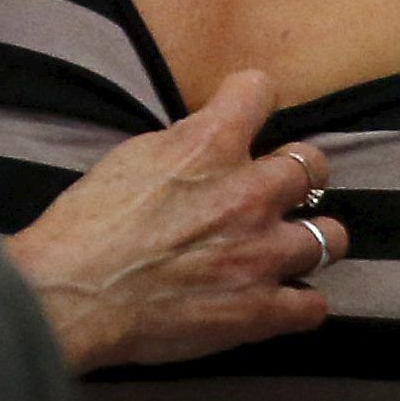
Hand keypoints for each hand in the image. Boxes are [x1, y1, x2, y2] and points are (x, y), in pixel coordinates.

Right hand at [6, 69, 347, 370]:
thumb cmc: (85, 226)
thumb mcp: (133, 155)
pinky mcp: (257, 310)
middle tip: (277, 192)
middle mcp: (249, 191)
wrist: (68, 296)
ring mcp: (260, 253)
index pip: (261, 90)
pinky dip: (301, 304)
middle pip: (313, 165)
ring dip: (311, 240)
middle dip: (297, 175)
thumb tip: (208, 138)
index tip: (248, 116)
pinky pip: (311, 307)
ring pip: (330, 236)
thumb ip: (184, 142)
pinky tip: (285, 301)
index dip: (253, 101)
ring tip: (290, 249)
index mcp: (212, 143)